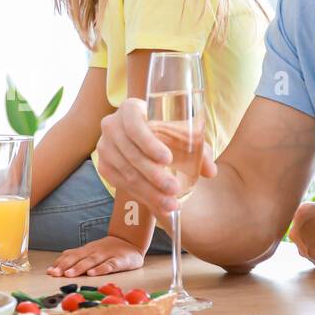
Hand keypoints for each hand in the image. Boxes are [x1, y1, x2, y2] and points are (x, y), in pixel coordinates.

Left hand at [47, 235, 145, 277]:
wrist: (131, 241)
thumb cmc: (107, 250)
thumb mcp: (90, 251)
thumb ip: (76, 258)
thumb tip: (56, 266)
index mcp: (86, 250)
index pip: (70, 256)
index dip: (59, 263)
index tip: (49, 272)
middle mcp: (94, 252)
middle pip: (77, 258)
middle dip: (65, 266)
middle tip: (54, 274)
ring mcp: (106, 255)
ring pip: (91, 261)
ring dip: (79, 268)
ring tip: (68, 274)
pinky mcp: (119, 261)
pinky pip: (109, 265)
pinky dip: (100, 269)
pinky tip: (92, 274)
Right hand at [95, 99, 215, 216]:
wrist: (138, 138)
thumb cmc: (163, 131)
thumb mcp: (180, 133)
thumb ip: (198, 150)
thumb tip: (211, 171)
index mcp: (129, 109)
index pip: (135, 126)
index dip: (150, 144)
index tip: (168, 160)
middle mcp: (111, 125)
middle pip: (132, 154)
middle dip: (154, 175)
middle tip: (174, 189)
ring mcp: (104, 147)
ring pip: (127, 173)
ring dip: (149, 191)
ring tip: (170, 204)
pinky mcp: (103, 166)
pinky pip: (121, 184)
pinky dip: (141, 196)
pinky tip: (157, 206)